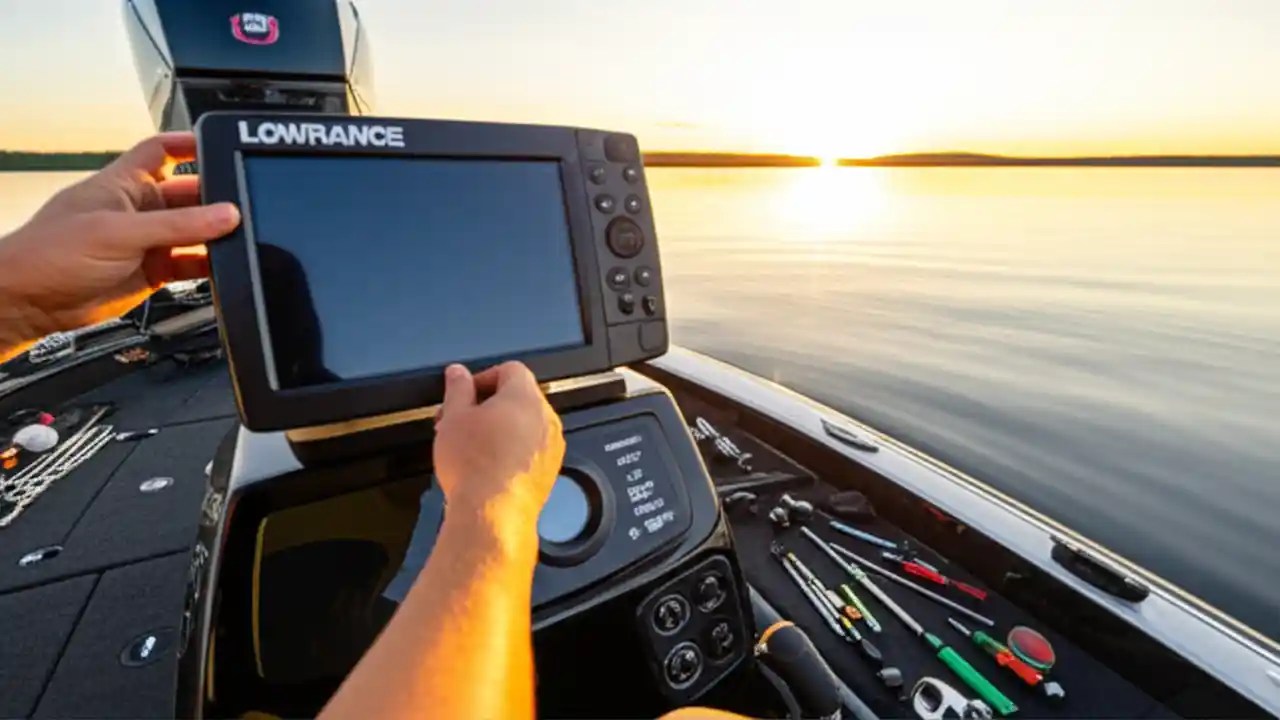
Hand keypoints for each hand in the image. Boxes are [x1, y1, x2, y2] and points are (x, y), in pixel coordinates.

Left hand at [0, 132, 239, 351]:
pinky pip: (190, 265)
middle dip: (215, 197)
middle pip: (189, 194)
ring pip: (194, 232)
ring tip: (239, 238)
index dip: (190, 145)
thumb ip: (177, 225)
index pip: (162, 151)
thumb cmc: (50, 253)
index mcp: (123, 183)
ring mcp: (146, 242)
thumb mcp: (119, 231)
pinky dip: (209, 266)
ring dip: (215, 235)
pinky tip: (223, 267)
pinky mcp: (152, 272)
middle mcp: (138, 210)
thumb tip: (225, 215)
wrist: (28, 301)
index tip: (221, 144)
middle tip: (242, 203)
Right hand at [433, 362, 564, 537]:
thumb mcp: (454, 417)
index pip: (510, 369)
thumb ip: (457, 388)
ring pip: (525, 425)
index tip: (465, 393)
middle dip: (487, 406)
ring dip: (499, 430)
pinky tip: (486, 466)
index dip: (482, 378)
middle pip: (518, 397)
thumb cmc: (476, 468)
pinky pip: (531, 451)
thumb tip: (458, 374)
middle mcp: (545, 418)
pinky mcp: (549, 471)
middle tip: (460, 420)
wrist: (493, 514)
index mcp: (525, 397)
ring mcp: (551, 446)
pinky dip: (512, 452)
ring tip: (470, 447)